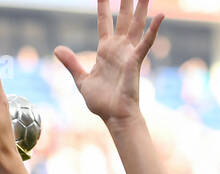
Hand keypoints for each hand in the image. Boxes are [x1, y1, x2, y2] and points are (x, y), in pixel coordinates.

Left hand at [54, 0, 162, 128]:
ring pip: (137, 24)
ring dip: (142, 7)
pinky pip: (146, 43)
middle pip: (123, 18)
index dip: (103, 7)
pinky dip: (153, 29)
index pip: (104, 22)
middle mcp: (119, 47)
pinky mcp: (135, 61)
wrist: (114, 116)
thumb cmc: (101, 101)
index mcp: (106, 50)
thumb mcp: (81, 80)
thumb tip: (58, 49)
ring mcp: (128, 53)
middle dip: (125, 1)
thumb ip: (72, 63)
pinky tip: (161, 15)